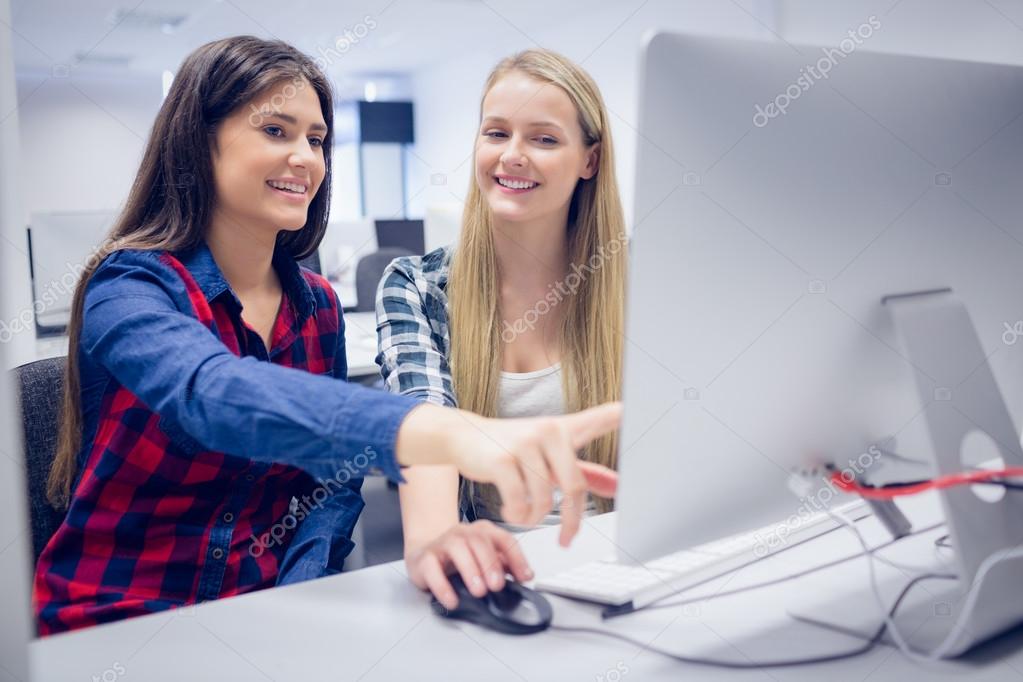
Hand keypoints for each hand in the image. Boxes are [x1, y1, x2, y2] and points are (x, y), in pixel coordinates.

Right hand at [396, 402, 621, 546]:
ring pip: (545, 500)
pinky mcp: (502, 460)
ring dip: (534, 517)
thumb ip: (585, 471)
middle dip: (571, 520)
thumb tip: (618, 486)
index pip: (597, 419)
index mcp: (563, 429)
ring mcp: (524, 443)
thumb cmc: (511, 447)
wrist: (463, 436)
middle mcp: (547, 431)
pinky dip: (517, 515)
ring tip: (524, 513)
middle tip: (566, 538)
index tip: (637, 409)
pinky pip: (520, 504)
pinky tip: (510, 510)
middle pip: (574, 486)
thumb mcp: (549, 455)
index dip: (619, 416)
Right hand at [405, 520, 531, 609]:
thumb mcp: (483, 558)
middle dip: (491, 564)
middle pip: (480, 541)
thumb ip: (503, 564)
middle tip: (497, 585)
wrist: (424, 554)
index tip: (525, 577)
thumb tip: (524, 576)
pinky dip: (443, 586)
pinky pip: (432, 568)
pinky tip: (452, 599)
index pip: (504, 539)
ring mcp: (443, 543)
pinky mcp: (425, 558)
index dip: (517, 558)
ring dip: (470, 570)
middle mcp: (463, 533)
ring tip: (478, 591)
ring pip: (457, 548)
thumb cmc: (458, 558)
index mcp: (482, 531)